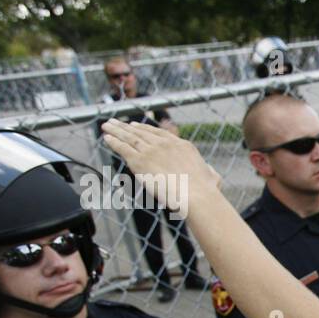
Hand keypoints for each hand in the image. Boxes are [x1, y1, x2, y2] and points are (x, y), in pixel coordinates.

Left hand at [101, 118, 221, 214]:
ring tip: (106, 126)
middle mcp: (165, 144)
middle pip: (141, 132)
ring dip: (116, 130)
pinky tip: (105, 137)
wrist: (195, 195)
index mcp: (181, 145)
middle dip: (127, 127)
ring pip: (129, 137)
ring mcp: (151, 151)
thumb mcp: (212, 177)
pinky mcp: (139, 161)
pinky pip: (122, 148)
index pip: (158, 133)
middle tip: (116, 123)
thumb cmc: (206, 191)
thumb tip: (211, 173)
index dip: (144, 128)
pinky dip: (113, 142)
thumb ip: (209, 172)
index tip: (134, 125)